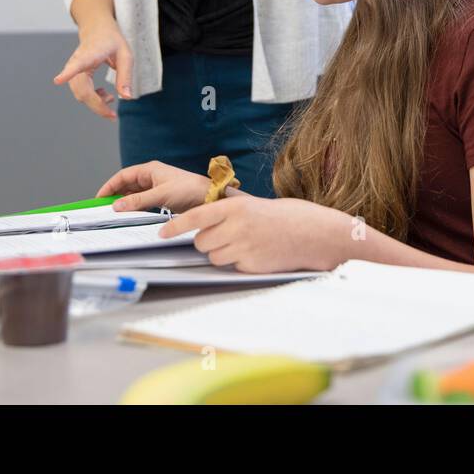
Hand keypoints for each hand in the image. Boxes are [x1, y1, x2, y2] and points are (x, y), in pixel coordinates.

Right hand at [53, 19, 134, 118]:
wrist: (97, 31)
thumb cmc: (112, 41)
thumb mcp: (125, 55)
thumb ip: (125, 76)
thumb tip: (126, 97)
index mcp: (89, 54)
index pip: (77, 64)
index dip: (67, 73)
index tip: (58, 80)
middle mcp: (77, 63)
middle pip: (82, 91)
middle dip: (97, 106)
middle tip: (113, 116)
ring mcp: (73, 70)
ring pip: (81, 95)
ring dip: (96, 104)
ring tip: (111, 98)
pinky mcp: (74, 76)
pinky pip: (81, 93)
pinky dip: (93, 100)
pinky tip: (104, 94)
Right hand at [97, 160, 210, 212]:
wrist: (209, 197)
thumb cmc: (189, 189)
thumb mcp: (160, 194)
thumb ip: (138, 200)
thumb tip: (117, 205)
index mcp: (150, 170)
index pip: (123, 175)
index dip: (110, 186)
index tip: (99, 197)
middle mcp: (152, 177)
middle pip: (127, 185)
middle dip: (115, 195)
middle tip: (104, 208)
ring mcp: (157, 187)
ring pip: (134, 194)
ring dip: (125, 202)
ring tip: (115, 213)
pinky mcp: (162, 198)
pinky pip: (143, 201)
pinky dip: (135, 207)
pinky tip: (131, 214)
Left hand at [159, 196, 351, 272]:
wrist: (311, 232)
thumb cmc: (279, 217)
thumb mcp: (250, 205)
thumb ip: (224, 212)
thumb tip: (196, 224)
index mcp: (235, 208)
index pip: (195, 217)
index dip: (175, 226)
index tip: (161, 233)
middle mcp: (238, 227)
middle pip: (202, 242)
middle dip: (208, 242)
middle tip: (225, 236)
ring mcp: (245, 248)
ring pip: (214, 257)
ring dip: (222, 253)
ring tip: (243, 244)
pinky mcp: (252, 266)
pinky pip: (231, 267)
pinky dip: (238, 263)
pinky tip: (255, 253)